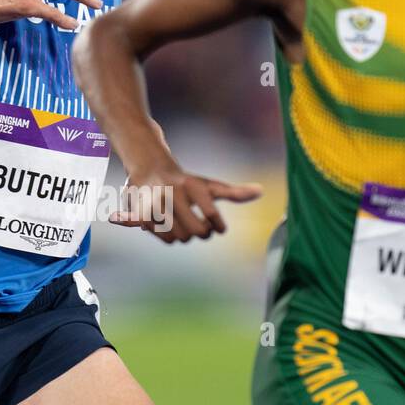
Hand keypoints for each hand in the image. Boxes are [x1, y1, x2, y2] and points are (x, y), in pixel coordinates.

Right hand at [111, 163, 262, 242]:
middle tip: (201, 228)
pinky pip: (163, 238)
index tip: (218, 227)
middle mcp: (174, 193)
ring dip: (184, 236)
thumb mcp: (210, 185)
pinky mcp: (143, 214)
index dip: (217, 226)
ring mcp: (157, 204)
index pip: (212, 216)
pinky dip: (166, 236)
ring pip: (180, 238)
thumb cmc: (186, 181)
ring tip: (182, 224)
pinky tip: (163, 224)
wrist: (148, 167)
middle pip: (196, 232)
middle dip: (202, 233)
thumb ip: (234, 192)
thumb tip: (260, 191)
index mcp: (193, 185)